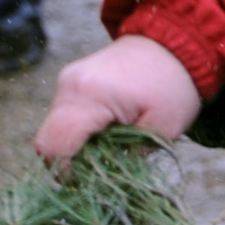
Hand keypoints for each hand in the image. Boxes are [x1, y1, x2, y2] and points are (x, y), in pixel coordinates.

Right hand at [36, 35, 202, 167]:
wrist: (177, 40)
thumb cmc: (175, 86)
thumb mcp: (163, 129)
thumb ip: (131, 156)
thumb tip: (106, 176)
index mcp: (89, 97)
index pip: (56, 147)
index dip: (67, 172)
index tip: (90, 183)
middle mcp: (70, 87)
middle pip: (47, 141)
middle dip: (68, 162)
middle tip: (99, 169)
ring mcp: (68, 80)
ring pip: (53, 129)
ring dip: (74, 144)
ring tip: (109, 146)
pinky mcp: (72, 79)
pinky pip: (63, 114)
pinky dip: (78, 129)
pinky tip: (106, 129)